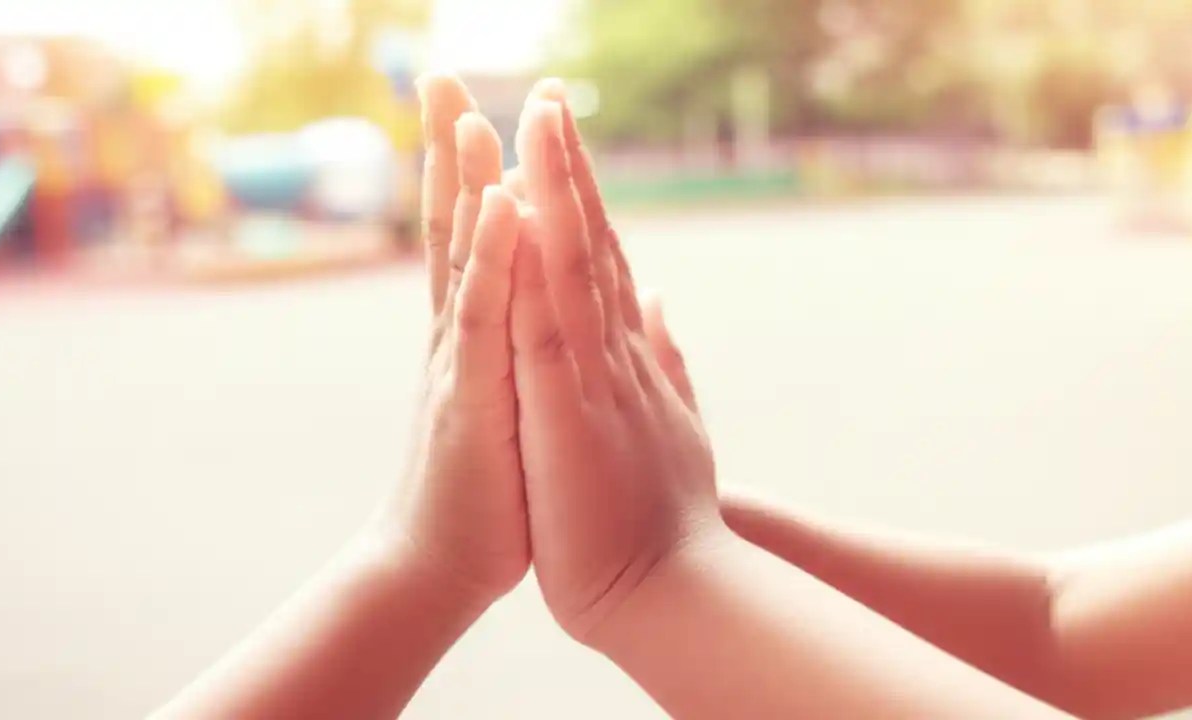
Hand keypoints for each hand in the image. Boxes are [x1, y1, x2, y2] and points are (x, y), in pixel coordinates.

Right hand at [379, 75, 527, 604]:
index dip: (473, 171)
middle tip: (437, 74)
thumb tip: (535, 310)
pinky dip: (494, 256)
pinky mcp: (471, 399)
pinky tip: (501, 203)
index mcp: (475, 335)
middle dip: (448, 148)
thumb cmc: (483, 487)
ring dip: (463, 181)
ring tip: (464, 110)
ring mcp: (458, 362)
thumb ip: (515, 348)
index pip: (474, 236)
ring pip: (463, 257)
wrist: (440, 566)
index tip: (475, 107)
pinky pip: (487, 317)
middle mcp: (457, 335)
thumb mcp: (508, 402)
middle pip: (453, 224)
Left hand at [510, 95, 724, 639]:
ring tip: (542, 114)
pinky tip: (521, 203)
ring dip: (558, 185)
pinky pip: (548, 316)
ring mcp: (597, 372)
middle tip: (553, 95)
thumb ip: (666, 355)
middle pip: (593, 242)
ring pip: (576, 261)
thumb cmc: (661, 520)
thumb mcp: (668, 423)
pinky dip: (537, 259)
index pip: (604, 262)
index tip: (566, 143)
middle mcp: (615, 350)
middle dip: (571, 166)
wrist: (670, 592)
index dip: (586, 199)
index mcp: (624, 358)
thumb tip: (663, 300)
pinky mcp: (571, 404)